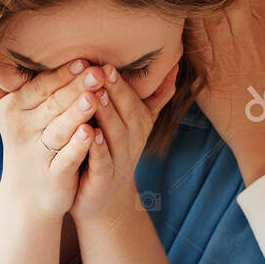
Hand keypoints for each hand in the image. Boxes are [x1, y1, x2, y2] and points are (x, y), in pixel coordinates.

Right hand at [0, 60, 102, 220]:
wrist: (27, 196)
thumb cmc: (27, 141)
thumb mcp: (13, 110)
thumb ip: (11, 80)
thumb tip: (1, 42)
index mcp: (14, 107)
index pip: (41, 86)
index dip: (62, 73)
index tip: (84, 58)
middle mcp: (22, 128)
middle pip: (53, 104)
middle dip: (75, 87)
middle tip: (97, 72)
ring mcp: (36, 153)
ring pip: (59, 129)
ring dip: (76, 113)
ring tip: (94, 98)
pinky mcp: (51, 175)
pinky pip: (66, 158)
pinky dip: (77, 146)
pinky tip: (91, 133)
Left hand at [70, 61, 177, 224]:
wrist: (104, 200)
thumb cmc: (115, 152)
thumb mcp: (136, 123)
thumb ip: (154, 97)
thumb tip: (173, 65)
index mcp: (138, 125)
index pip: (133, 100)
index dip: (122, 83)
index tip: (108, 63)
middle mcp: (133, 142)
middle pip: (127, 114)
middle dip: (116, 93)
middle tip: (102, 72)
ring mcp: (120, 162)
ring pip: (116, 136)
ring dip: (107, 115)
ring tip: (95, 96)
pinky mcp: (104, 181)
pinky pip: (103, 162)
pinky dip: (98, 148)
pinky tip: (90, 133)